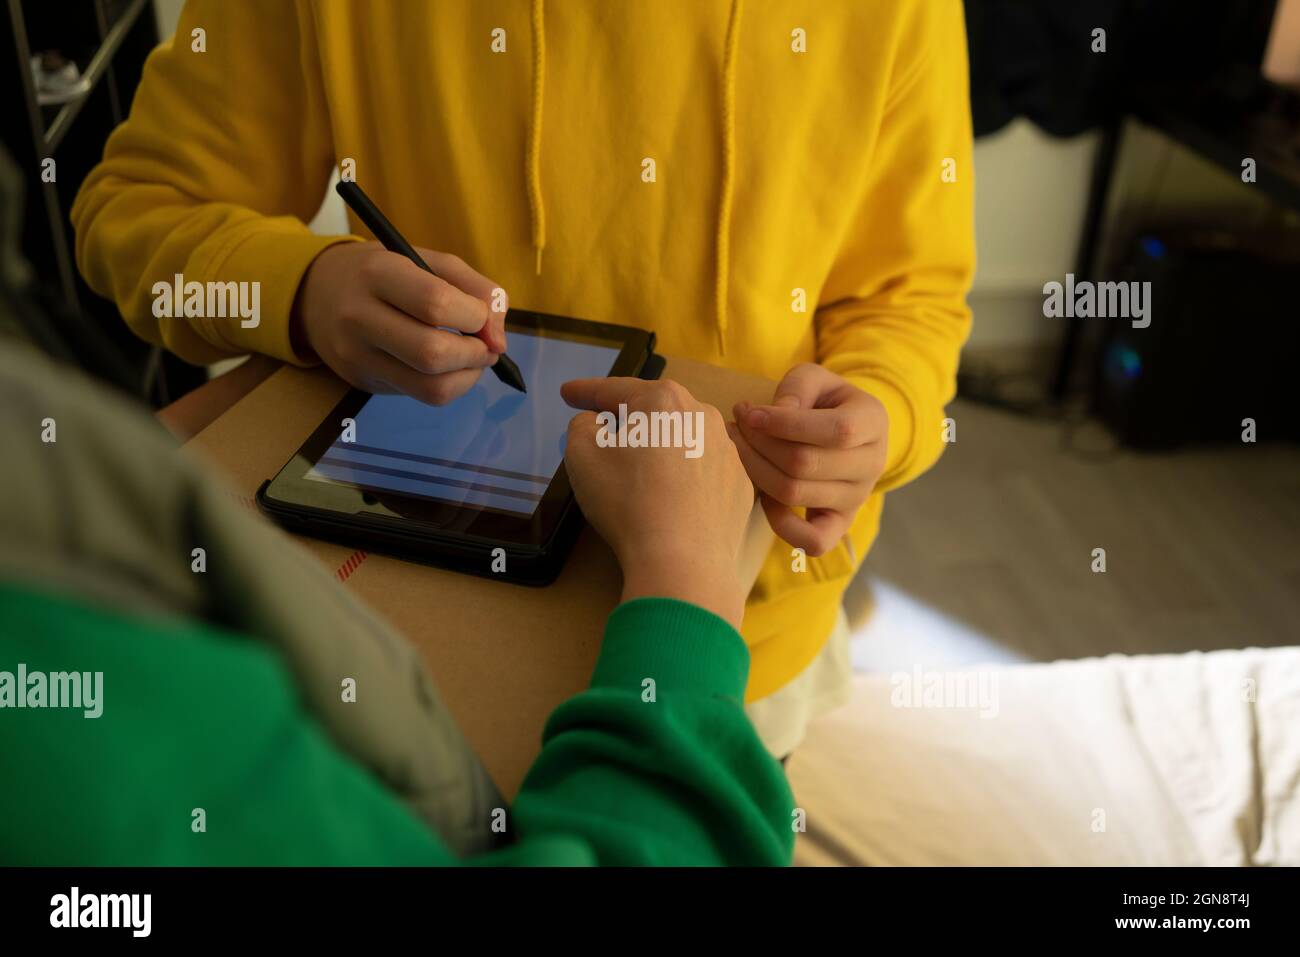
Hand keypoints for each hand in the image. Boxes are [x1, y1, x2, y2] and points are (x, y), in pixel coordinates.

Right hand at [292, 241, 507, 404]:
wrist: (316, 294)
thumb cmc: (384, 272)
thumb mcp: (427, 260)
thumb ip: (476, 288)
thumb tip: (499, 339)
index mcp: (378, 274)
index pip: (435, 304)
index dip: (475, 316)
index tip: (483, 317)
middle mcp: (359, 317)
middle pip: (433, 353)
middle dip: (475, 354)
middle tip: (485, 345)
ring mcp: (357, 356)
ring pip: (430, 387)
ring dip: (468, 376)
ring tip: (473, 358)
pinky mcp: (363, 381)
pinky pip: (421, 396)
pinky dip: (451, 386)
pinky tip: (451, 368)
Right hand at [562, 377, 753, 628]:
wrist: (684, 562)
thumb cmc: (628, 502)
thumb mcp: (582, 455)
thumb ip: (583, 425)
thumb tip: (598, 425)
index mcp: (664, 400)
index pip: (615, 390)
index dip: (585, 391)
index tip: (567, 393)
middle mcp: (703, 416)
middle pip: (654, 411)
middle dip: (628, 419)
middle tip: (604, 433)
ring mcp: (728, 452)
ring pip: (683, 439)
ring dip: (660, 447)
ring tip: (640, 472)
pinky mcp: (740, 486)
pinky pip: (704, 472)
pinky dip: (685, 477)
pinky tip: (672, 499)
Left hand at [729, 363, 886, 557]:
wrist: (844, 431)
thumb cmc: (823, 401)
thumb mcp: (815, 378)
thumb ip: (797, 387)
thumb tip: (775, 414)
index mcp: (873, 422)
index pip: (836, 431)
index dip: (785, 424)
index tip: (749, 413)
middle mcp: (872, 464)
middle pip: (804, 464)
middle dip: (759, 444)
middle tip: (734, 426)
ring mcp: (857, 498)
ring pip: (794, 493)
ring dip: (755, 470)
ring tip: (737, 447)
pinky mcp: (840, 523)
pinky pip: (813, 541)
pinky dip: (780, 523)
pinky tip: (763, 494)